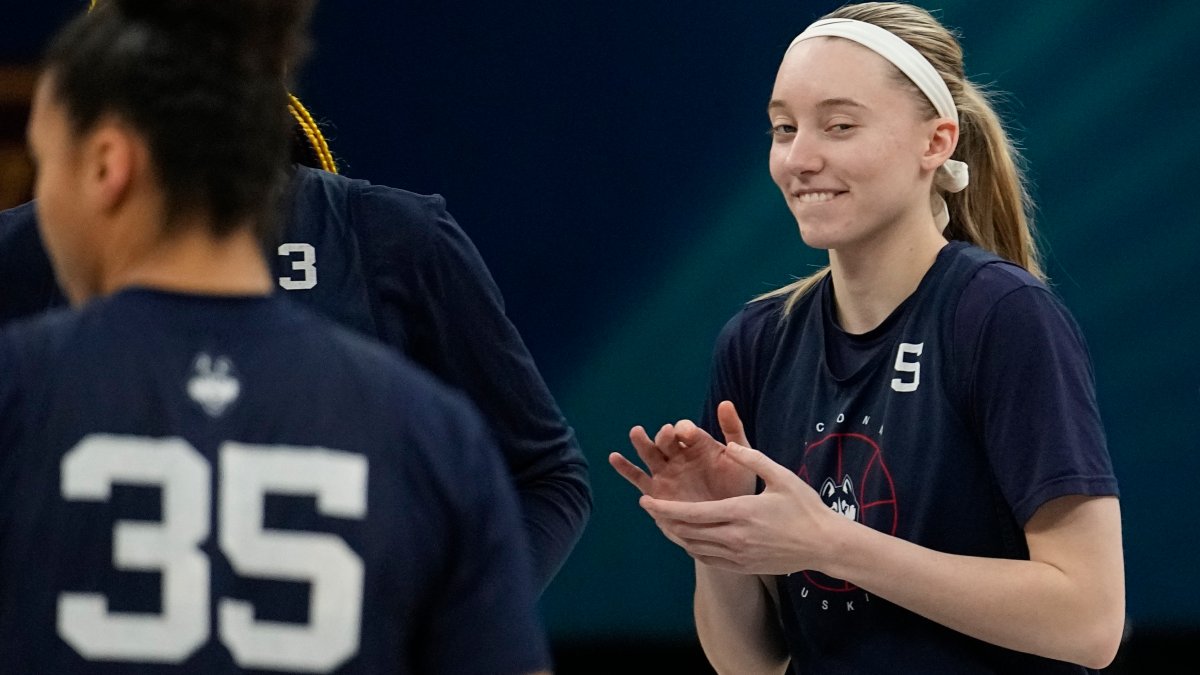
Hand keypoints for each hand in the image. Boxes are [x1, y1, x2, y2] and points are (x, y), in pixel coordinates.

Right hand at [609, 401, 756, 501]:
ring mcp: (665, 472)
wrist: (729, 521)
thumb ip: (733, 430)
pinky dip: (625, 468)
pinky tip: (614, 457)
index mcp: (697, 443)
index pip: (687, 431)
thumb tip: (725, 403)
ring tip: (637, 432)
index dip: (685, 430)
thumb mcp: (741, 457)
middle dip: (665, 435)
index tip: (687, 433)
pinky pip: (637, 478)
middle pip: (665, 439)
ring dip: (642, 442)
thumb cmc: (736, 486)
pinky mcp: (656, 491)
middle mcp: (678, 454)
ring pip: (649, 453)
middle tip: (668, 433)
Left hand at [638, 440, 846, 575]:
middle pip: (687, 532)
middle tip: (650, 508)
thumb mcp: (781, 475)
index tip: (645, 501)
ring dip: (676, 536)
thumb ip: (752, 457)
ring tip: (664, 522)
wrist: (824, 544)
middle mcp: (735, 537)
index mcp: (740, 512)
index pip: (691, 514)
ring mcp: (739, 555)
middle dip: (663, 521)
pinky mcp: (744, 567)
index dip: (664, 509)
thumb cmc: (805, 507)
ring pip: (695, 548)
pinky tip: (688, 538)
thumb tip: (729, 443)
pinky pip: (709, 560)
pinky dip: (693, 549)